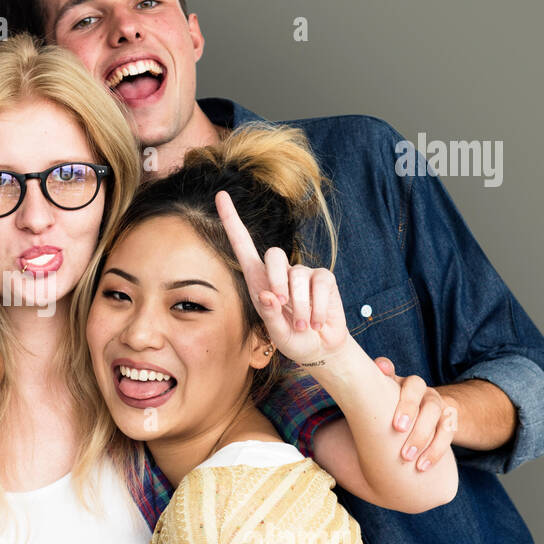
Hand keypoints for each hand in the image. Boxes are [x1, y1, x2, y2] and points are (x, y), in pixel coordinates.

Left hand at [217, 189, 349, 365]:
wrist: (319, 347)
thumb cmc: (291, 338)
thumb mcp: (274, 332)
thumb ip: (268, 314)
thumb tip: (268, 295)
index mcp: (258, 279)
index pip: (242, 244)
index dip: (231, 220)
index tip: (220, 195)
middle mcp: (280, 271)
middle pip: (274, 255)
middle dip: (277, 282)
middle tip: (282, 307)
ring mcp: (303, 272)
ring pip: (298, 276)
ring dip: (300, 307)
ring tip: (302, 325)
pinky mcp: (324, 278)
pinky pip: (319, 284)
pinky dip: (317, 308)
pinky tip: (316, 321)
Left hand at [374, 356, 457, 471]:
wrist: (414, 416)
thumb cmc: (386, 408)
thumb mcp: (376, 400)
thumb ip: (367, 391)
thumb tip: (370, 373)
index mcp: (401, 382)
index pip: (405, 380)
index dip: (400, 391)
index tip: (392, 413)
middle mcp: (421, 389)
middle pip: (420, 393)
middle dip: (409, 410)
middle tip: (397, 429)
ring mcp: (436, 403)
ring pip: (436, 412)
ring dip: (422, 436)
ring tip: (407, 457)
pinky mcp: (447, 419)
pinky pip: (448, 432)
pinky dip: (435, 450)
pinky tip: (422, 466)